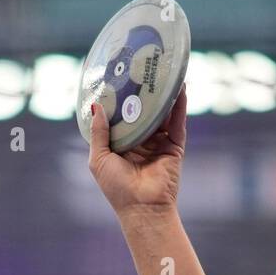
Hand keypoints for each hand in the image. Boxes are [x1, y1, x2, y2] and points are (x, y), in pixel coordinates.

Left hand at [87, 82, 186, 218]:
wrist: (143, 207)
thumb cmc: (116, 188)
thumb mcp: (99, 158)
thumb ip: (99, 132)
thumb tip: (96, 106)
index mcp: (121, 145)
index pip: (120, 116)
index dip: (118, 99)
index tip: (116, 77)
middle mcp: (140, 141)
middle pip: (141, 111)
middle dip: (141, 91)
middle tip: (140, 67)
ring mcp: (158, 142)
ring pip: (160, 113)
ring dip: (161, 94)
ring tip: (162, 71)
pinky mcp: (174, 146)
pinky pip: (177, 121)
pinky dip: (179, 104)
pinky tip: (179, 86)